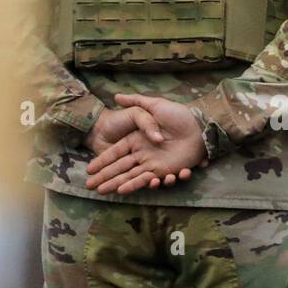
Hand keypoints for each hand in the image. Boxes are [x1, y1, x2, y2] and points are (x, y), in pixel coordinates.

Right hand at [85, 94, 208, 194]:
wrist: (199, 126)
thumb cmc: (177, 114)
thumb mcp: (155, 105)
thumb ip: (135, 101)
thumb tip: (116, 96)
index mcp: (135, 140)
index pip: (114, 153)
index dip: (102, 162)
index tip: (89, 169)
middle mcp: (141, 154)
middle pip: (119, 169)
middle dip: (104, 178)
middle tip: (90, 187)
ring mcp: (152, 164)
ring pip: (130, 177)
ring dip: (118, 185)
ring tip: (105, 190)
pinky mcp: (164, 171)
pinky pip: (148, 180)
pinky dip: (137, 185)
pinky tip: (126, 189)